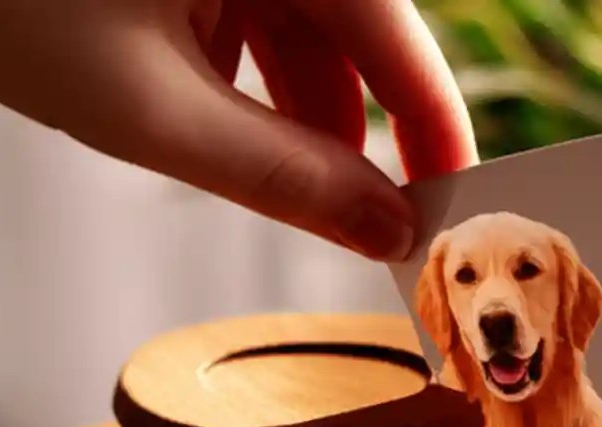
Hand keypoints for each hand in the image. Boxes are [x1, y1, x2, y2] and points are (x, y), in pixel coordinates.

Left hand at [0, 0, 476, 259]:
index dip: (436, 140)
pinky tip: (201, 111)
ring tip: (252, 172)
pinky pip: (260, 20)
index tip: (452, 217)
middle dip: (355, 140)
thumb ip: (281, 178)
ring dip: (295, 118)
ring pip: (309, 39)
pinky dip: (246, 81)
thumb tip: (385, 231)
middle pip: (363, 45)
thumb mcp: (149, 111)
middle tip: (358, 230)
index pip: (404, 46)